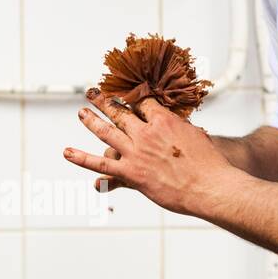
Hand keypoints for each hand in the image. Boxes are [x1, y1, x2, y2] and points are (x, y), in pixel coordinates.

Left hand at [63, 88, 233, 217]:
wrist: (210, 187)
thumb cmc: (210, 164)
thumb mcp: (198, 136)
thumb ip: (183, 128)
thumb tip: (182, 123)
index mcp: (164, 120)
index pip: (142, 102)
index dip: (132, 98)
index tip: (125, 95)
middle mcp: (147, 133)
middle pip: (120, 112)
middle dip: (105, 101)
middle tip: (93, 92)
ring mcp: (137, 152)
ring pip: (107, 131)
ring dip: (92, 120)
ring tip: (81, 112)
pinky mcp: (131, 173)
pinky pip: (101, 164)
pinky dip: (82, 159)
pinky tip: (67, 152)